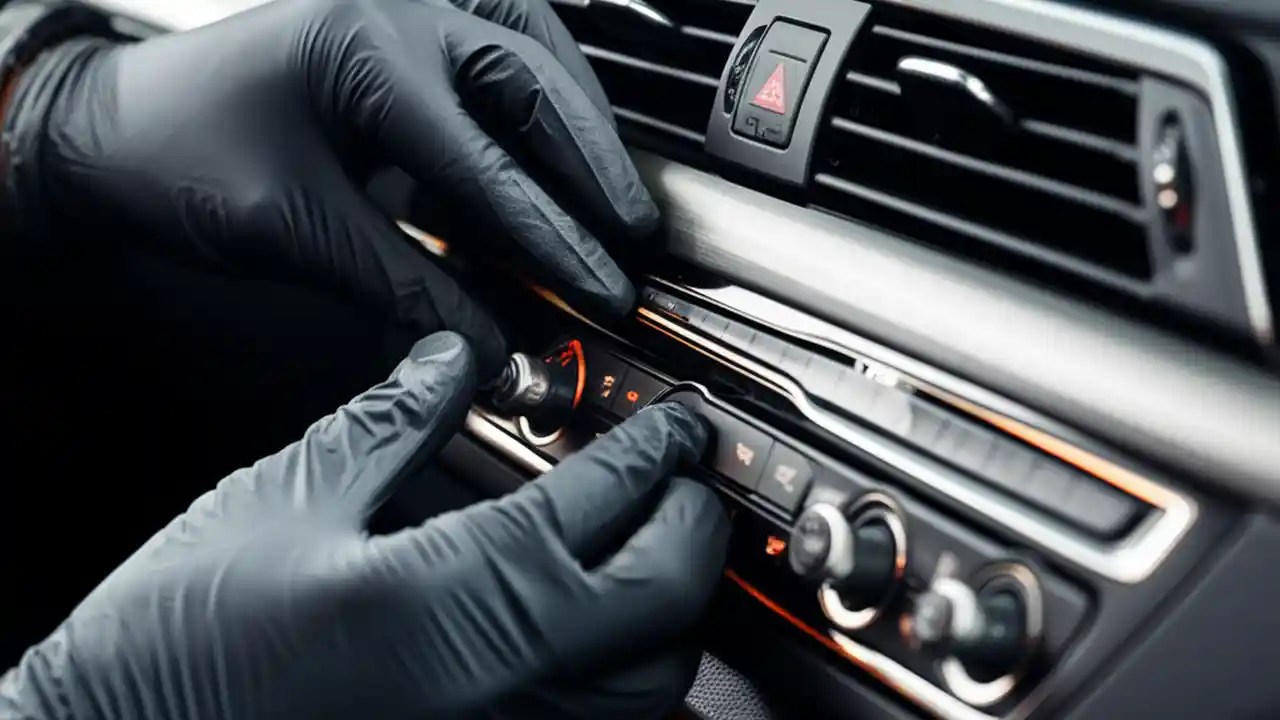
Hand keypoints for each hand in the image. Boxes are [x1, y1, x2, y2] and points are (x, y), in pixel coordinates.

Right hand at [0, 332, 727, 718]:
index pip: (598, 512)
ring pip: (651, 682)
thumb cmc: (178, 645)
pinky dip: (626, 667)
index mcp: (447, 602)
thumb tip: (449, 364)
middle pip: (664, 604)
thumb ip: (388, 426)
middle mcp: (497, 688)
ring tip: (652, 540)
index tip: (674, 423)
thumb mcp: (283, 504)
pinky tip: (594, 622)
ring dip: (671, 603)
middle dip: (693, 527)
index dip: (652, 454)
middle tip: (684, 474)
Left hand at [3, 0, 654, 374]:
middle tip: (636, 235)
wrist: (116, 123)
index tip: (595, 290)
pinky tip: (566, 136)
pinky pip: (505, 41)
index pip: (489, 164)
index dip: (552, 238)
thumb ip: (406, 286)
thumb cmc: (179, 155)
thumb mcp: (297, 228)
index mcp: (366, 54)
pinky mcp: (403, 22)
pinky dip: (548, 92)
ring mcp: (404, 6)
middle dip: (595, 167)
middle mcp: (399, 11)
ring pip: (534, 47)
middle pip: (536, 82)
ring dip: (584, 121)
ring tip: (620, 189)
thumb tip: (489, 341)